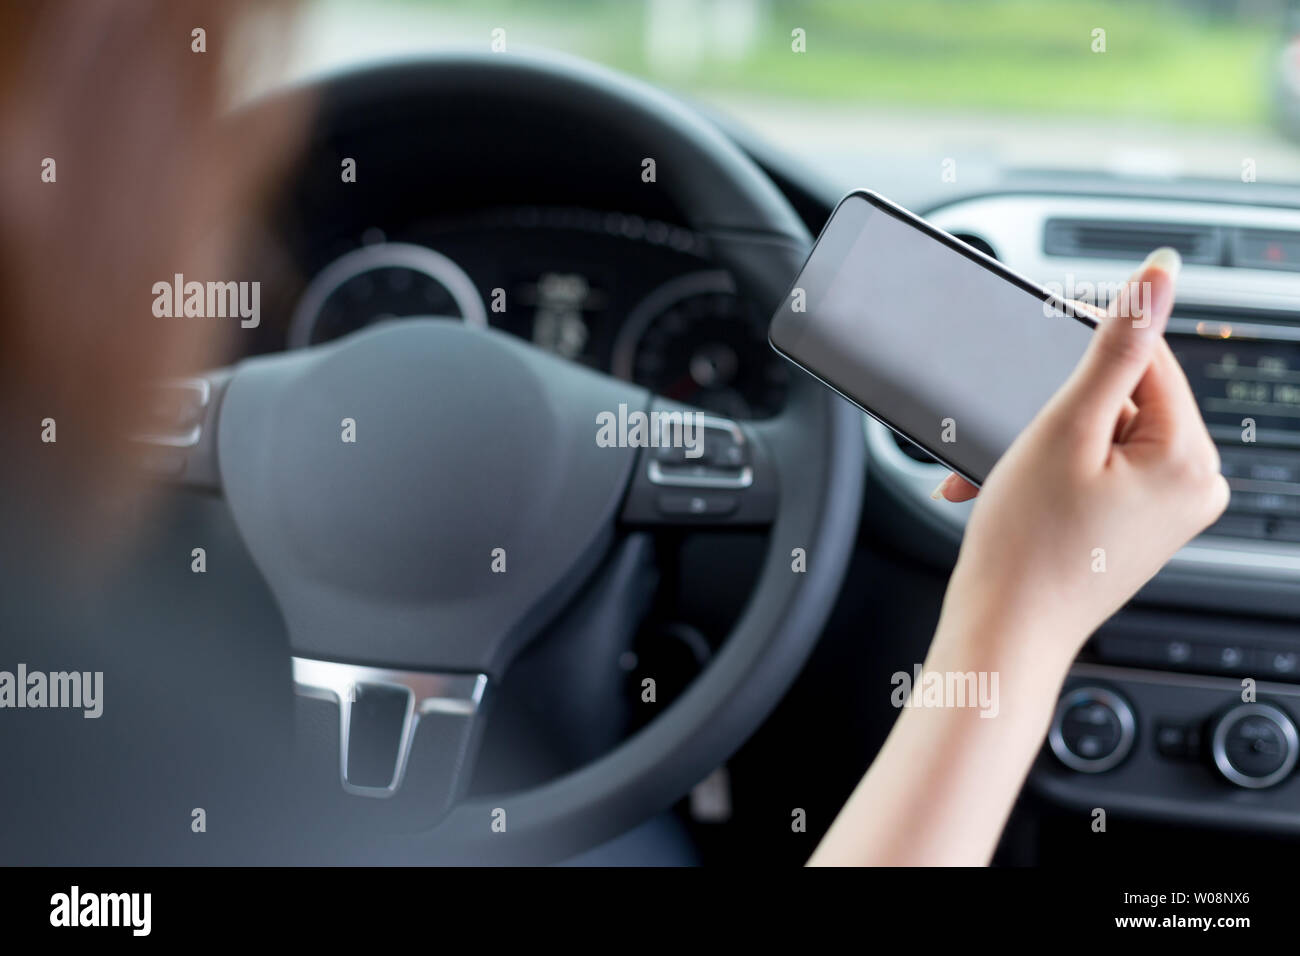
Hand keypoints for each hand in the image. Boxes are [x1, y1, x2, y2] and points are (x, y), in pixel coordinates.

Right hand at [932, 248, 1227, 670]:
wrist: (1004, 633)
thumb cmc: (1027, 548)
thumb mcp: (1065, 428)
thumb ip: (1117, 346)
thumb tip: (1159, 275)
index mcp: (1191, 459)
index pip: (1146, 360)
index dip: (1079, 358)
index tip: (1032, 373)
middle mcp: (1194, 487)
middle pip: (1119, 403)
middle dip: (1051, 417)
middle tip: (1007, 449)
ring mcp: (1167, 514)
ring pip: (1099, 440)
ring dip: (1040, 449)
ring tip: (999, 479)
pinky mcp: (1137, 531)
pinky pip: (1096, 476)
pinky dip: (1048, 477)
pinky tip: (1010, 497)